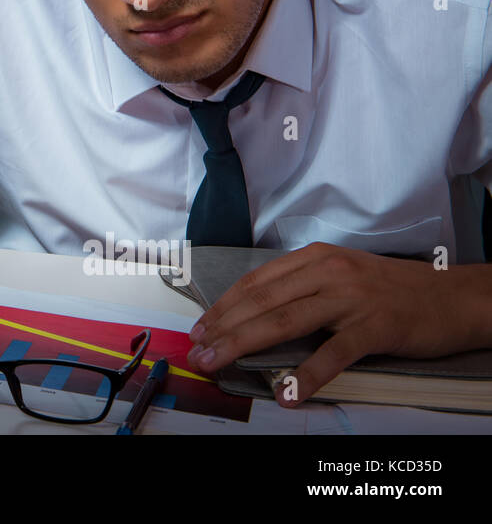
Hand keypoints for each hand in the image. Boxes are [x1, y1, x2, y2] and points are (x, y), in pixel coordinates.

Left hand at [184, 242, 487, 406]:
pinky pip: (333, 354)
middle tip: (198, 349)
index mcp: (315, 259)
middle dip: (223, 327)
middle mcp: (328, 272)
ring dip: (245, 344)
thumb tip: (257, 314)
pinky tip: (287, 391)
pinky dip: (307, 374)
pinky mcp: (374, 328)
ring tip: (220, 361)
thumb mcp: (341, 275)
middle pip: (262, 302)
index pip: (255, 282)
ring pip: (285, 322)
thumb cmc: (392, 290)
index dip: (223, 306)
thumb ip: (302, 289)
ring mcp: (350, 299)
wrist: (452, 297)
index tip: (200, 326)